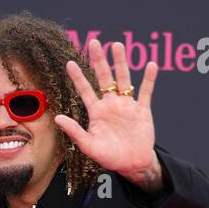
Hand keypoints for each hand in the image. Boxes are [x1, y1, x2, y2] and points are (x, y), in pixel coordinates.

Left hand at [54, 38, 158, 181]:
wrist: (132, 164)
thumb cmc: (109, 157)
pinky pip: (145, 91)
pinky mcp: (142, 110)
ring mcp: (127, 105)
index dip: (78, 77)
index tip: (69, 62)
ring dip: (120, 63)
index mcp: (97, 112)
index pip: (85, 90)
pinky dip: (149, 79)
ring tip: (116, 45)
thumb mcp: (89, 146)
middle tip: (94, 43)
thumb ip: (75, 131)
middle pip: (104, 78)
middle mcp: (111, 104)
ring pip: (123, 79)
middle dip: (98, 61)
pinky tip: (151, 65)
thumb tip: (57, 118)